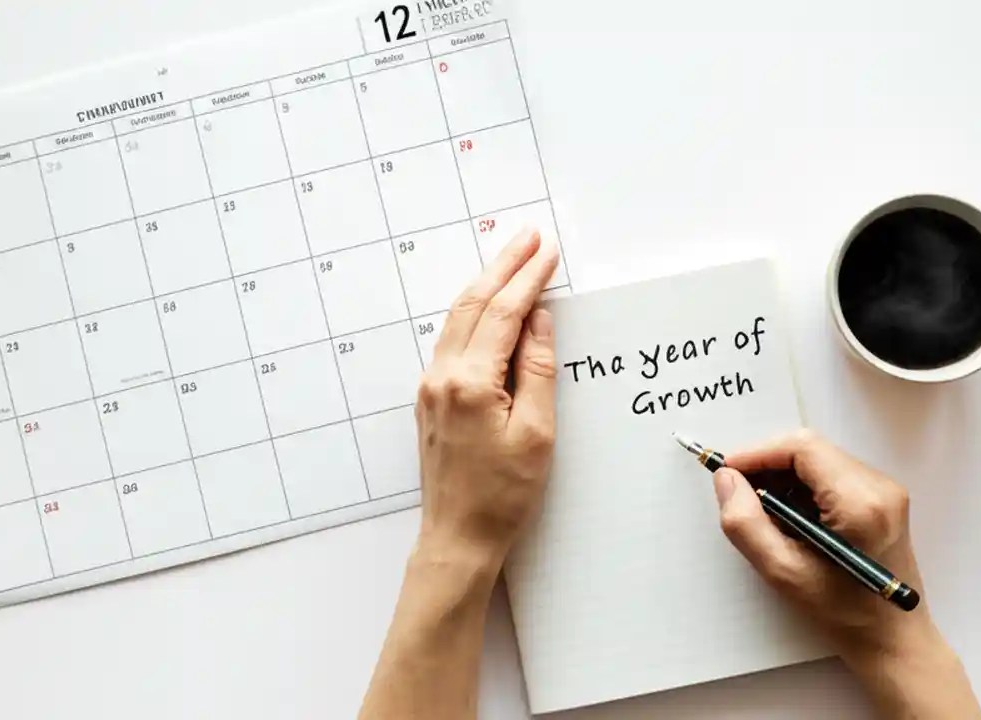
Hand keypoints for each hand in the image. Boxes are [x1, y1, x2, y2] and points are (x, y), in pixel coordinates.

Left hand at [415, 230, 560, 568]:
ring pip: (458, 318)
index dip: (529, 279)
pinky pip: (453, 340)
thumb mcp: (537, 433)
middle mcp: (442, 376)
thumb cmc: (502, 496)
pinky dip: (475, 313)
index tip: (548, 252)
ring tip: (511, 258)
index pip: (504, 314)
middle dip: (504, 266)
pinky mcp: (431, 399)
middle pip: (474, 304)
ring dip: (486, 285)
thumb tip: (539, 320)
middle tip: (529, 236)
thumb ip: (537, 370)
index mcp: (470, 383)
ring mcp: (431, 386)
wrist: (457, 537)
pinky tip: (490, 306)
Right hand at [714, 431, 980, 717]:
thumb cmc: (843, 615)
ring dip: (784, 478)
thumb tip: (726, 479)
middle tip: (740, 494)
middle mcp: (879, 486)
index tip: (726, 473)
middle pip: (811, 450)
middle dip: (769, 465)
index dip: (757, 453)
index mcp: (860, 502)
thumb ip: (746, 523)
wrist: (894, 641)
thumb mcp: (783, 573)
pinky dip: (803, 488)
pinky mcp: (883, 499)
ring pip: (820, 460)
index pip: (802, 448)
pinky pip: (833, 475)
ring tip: (766, 514)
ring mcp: (885, 491)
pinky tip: (792, 519)